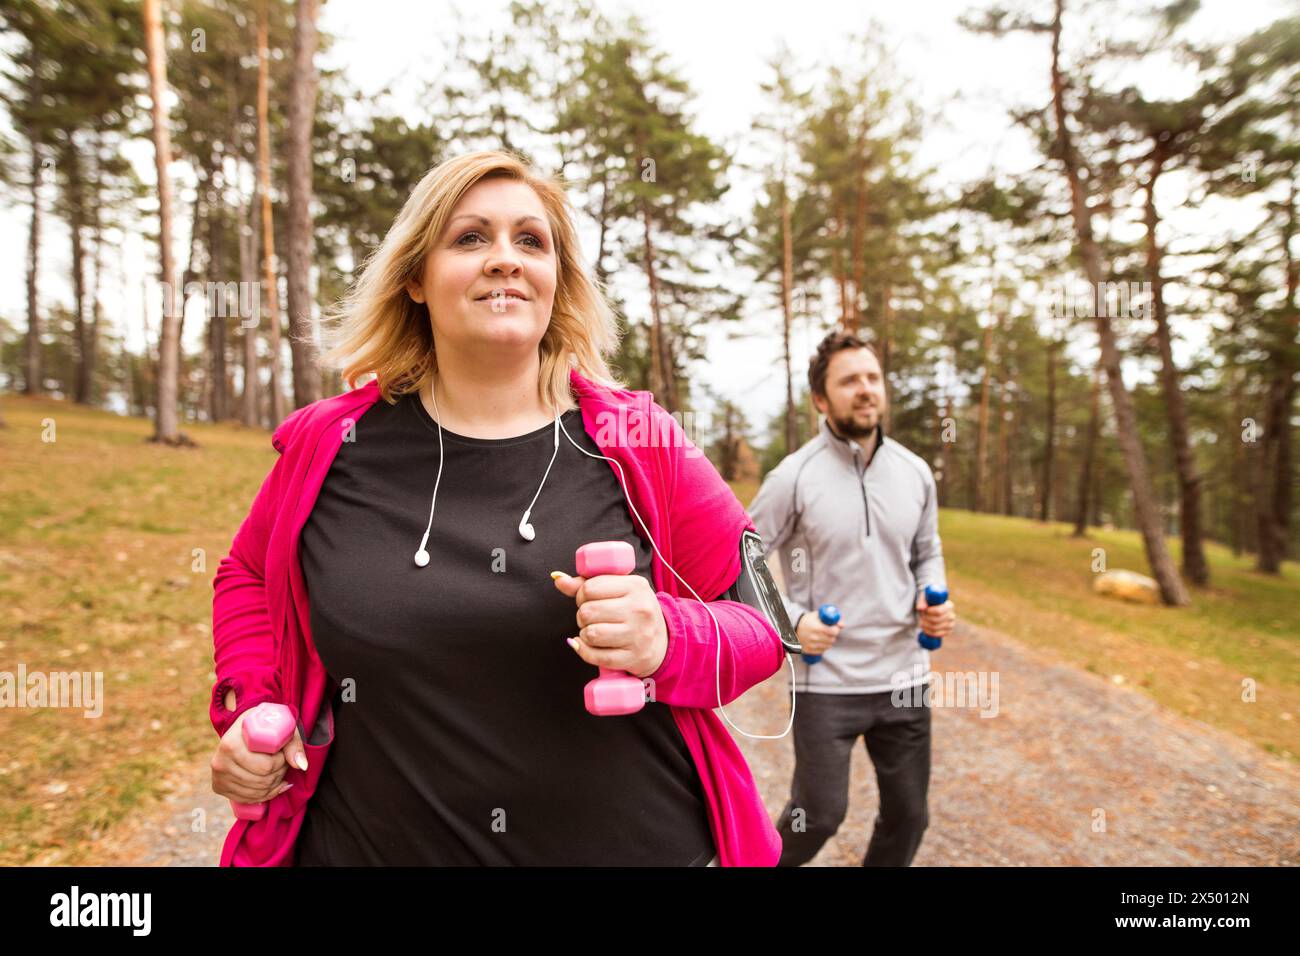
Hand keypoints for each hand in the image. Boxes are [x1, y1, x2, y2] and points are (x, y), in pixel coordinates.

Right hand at [210, 703, 305, 804]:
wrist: (243, 728)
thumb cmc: (265, 726)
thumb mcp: (281, 728)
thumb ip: (293, 745)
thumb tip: (300, 766)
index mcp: (231, 743)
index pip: (265, 766)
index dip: (281, 762)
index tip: (282, 752)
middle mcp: (220, 761)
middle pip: (262, 781)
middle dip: (279, 773)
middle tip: (282, 762)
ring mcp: (218, 776)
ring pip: (257, 792)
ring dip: (274, 783)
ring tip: (277, 769)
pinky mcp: (219, 787)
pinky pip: (247, 799)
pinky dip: (264, 794)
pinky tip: (271, 783)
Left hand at [551, 570, 667, 678]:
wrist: (662, 642)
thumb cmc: (633, 611)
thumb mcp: (619, 590)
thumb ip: (586, 583)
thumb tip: (557, 578)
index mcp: (636, 585)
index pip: (590, 588)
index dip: (581, 595)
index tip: (588, 600)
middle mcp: (639, 609)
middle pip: (587, 611)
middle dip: (582, 615)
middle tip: (591, 617)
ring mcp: (638, 635)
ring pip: (591, 634)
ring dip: (584, 634)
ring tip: (593, 631)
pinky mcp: (633, 657)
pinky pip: (596, 656)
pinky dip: (585, 651)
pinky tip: (589, 646)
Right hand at [796, 613, 841, 655]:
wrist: (794, 628)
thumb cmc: (809, 620)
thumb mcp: (819, 616)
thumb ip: (832, 619)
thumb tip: (842, 625)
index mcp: (816, 627)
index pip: (833, 631)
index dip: (836, 629)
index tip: (834, 627)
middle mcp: (814, 637)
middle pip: (832, 639)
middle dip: (833, 635)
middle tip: (829, 631)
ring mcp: (811, 645)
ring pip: (828, 645)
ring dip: (829, 641)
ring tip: (824, 636)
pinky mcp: (809, 650)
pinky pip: (822, 651)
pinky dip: (823, 646)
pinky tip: (820, 641)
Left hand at [916, 594, 955, 639]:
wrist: (933, 610)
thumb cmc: (930, 603)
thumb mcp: (925, 599)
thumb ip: (922, 602)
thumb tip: (920, 608)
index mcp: (949, 606)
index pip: (939, 611)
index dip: (929, 612)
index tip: (925, 610)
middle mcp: (952, 615)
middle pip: (936, 620)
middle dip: (926, 619)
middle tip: (921, 616)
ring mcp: (951, 625)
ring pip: (935, 628)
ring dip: (925, 625)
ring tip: (921, 621)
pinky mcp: (948, 632)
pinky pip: (937, 635)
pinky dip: (928, 632)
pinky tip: (925, 628)